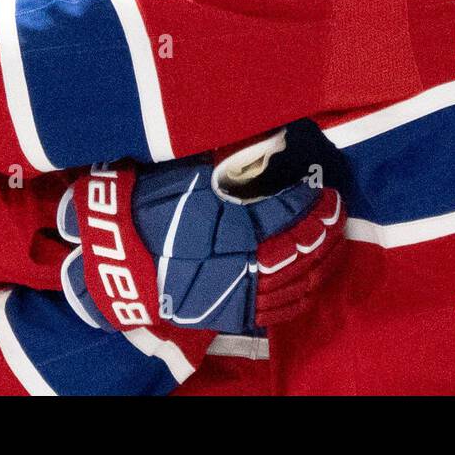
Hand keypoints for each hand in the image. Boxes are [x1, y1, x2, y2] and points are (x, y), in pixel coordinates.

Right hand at [58, 153, 345, 339]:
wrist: (118, 254)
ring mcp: (234, 294)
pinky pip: (276, 312)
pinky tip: (313, 280)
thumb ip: (234, 161)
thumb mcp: (192, 173)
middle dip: (324, 233)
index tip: (327, 193)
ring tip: (332, 244)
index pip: (287, 215)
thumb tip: (273, 139)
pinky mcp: (227, 315)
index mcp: (229, 224)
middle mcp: (237, 263)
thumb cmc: (153, 204)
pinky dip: (301, 297)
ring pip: (294, 284)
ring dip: (320, 264)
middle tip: (336, 215)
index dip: (312, 204)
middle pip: (299, 251)